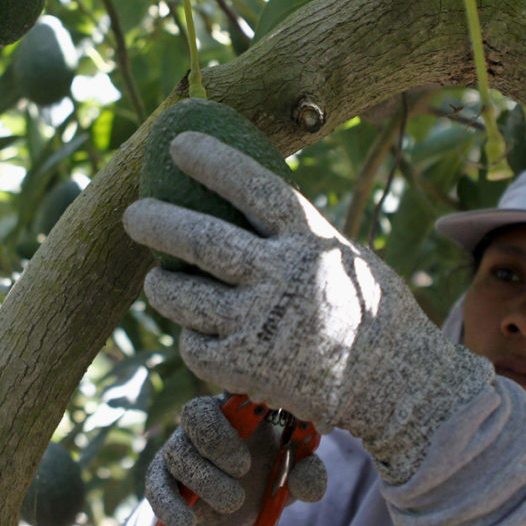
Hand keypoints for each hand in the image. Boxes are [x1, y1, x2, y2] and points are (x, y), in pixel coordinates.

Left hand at [124, 132, 492, 482]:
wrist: (392, 382)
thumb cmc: (361, 308)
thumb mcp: (339, 253)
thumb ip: (293, 232)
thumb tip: (237, 193)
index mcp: (310, 240)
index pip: (253, 187)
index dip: (213, 162)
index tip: (178, 143)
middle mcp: (283, 277)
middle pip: (202, 241)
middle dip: (157, 222)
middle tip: (133, 213)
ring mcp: (262, 324)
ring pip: (184, 297)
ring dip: (161, 285)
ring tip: (157, 279)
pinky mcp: (247, 368)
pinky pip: (195, 345)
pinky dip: (190, 335)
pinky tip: (197, 330)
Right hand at [147, 395, 325, 525]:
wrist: (234, 516)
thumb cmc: (266, 479)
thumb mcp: (292, 478)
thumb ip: (307, 475)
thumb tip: (309, 480)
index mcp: (239, 410)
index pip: (233, 390)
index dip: (240, 398)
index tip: (261, 416)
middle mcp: (205, 422)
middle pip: (196, 412)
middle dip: (218, 440)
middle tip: (243, 468)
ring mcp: (180, 447)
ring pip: (179, 453)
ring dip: (206, 480)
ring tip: (232, 502)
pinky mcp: (161, 477)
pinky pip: (157, 485)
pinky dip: (171, 506)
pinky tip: (187, 523)